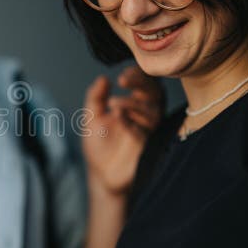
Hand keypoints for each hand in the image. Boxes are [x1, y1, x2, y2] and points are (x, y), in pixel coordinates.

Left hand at [82, 66, 162, 196]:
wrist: (101, 174)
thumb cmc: (100, 145)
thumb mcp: (91, 118)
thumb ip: (95, 97)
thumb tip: (103, 79)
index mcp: (136, 105)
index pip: (145, 84)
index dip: (138, 75)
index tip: (124, 73)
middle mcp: (146, 116)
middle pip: (156, 93)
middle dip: (142, 83)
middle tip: (124, 79)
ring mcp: (148, 132)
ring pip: (152, 111)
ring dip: (132, 103)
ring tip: (113, 103)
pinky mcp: (146, 148)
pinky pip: (143, 131)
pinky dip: (130, 121)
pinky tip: (118, 116)